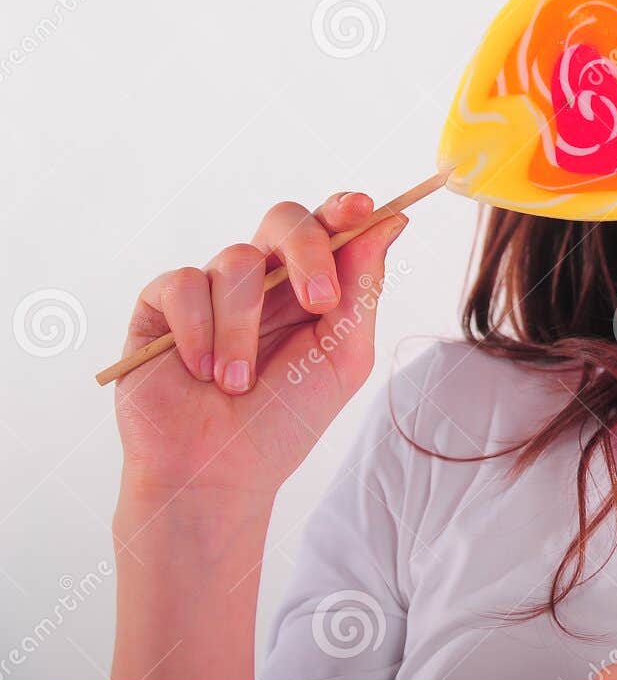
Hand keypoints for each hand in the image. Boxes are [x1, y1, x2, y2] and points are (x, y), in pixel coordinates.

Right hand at [113, 191, 407, 503]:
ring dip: (244, 329)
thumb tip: (391, 222)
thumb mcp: (342, 358)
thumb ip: (362, 289)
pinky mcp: (162, 304)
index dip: (345, 209)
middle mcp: (262, 280)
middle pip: (284, 219)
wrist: (216, 472)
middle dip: (307, 252)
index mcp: (310, 287)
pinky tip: (200, 371)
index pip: (329, 227)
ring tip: (237, 383)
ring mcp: (211, 289)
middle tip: (320, 304)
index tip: (363, 208)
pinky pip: (183, 285)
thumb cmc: (283, 421)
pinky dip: (199, 332)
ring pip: (235, 261)